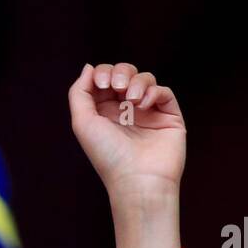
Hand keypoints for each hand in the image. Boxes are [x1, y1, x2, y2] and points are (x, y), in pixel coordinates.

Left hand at [68, 62, 186, 203]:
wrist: (137, 179)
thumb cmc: (108, 156)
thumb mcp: (82, 123)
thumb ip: (79, 93)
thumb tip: (89, 68)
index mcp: (104, 113)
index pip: (104, 79)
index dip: (103, 73)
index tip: (102, 83)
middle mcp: (126, 111)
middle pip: (125, 73)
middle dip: (120, 72)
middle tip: (117, 86)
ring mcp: (148, 113)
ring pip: (145, 79)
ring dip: (137, 81)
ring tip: (131, 99)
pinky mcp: (168, 116)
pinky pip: (164, 91)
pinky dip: (153, 92)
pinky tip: (144, 105)